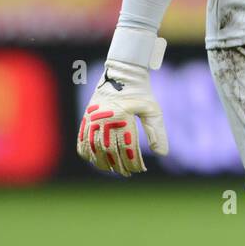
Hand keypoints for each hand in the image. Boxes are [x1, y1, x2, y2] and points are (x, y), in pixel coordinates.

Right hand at [76, 59, 169, 175]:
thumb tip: (162, 154)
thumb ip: (157, 132)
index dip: (134, 162)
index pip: (127, 147)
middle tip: (129, 173)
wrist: (122, 72)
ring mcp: (92, 119)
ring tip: (114, 170)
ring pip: (94, 149)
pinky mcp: (86, 118)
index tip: (141, 169)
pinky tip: (97, 161)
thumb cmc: (141, 90)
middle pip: (110, 151)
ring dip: (103, 163)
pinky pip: (82, 142)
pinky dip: (88, 154)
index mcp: (121, 116)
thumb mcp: (152, 109)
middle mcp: (103, 119)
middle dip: (120, 165)